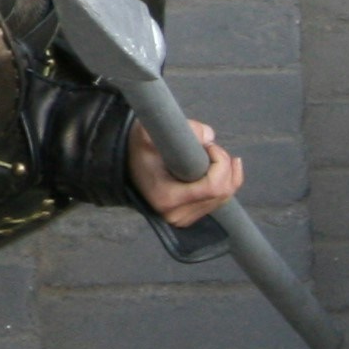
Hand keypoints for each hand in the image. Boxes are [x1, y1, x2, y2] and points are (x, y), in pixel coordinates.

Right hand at [128, 117, 242, 227]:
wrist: (121, 166)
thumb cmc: (134, 149)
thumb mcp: (148, 131)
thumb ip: (181, 128)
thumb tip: (210, 136)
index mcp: (167, 197)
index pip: (213, 187)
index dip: (221, 164)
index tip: (209, 144)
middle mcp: (177, 214)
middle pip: (223, 193)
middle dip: (225, 166)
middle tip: (211, 146)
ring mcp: (184, 220)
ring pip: (224, 199)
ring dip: (227, 174)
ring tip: (214, 154)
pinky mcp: (188, 219)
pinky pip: (218, 203)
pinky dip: (225, 184)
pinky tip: (225, 168)